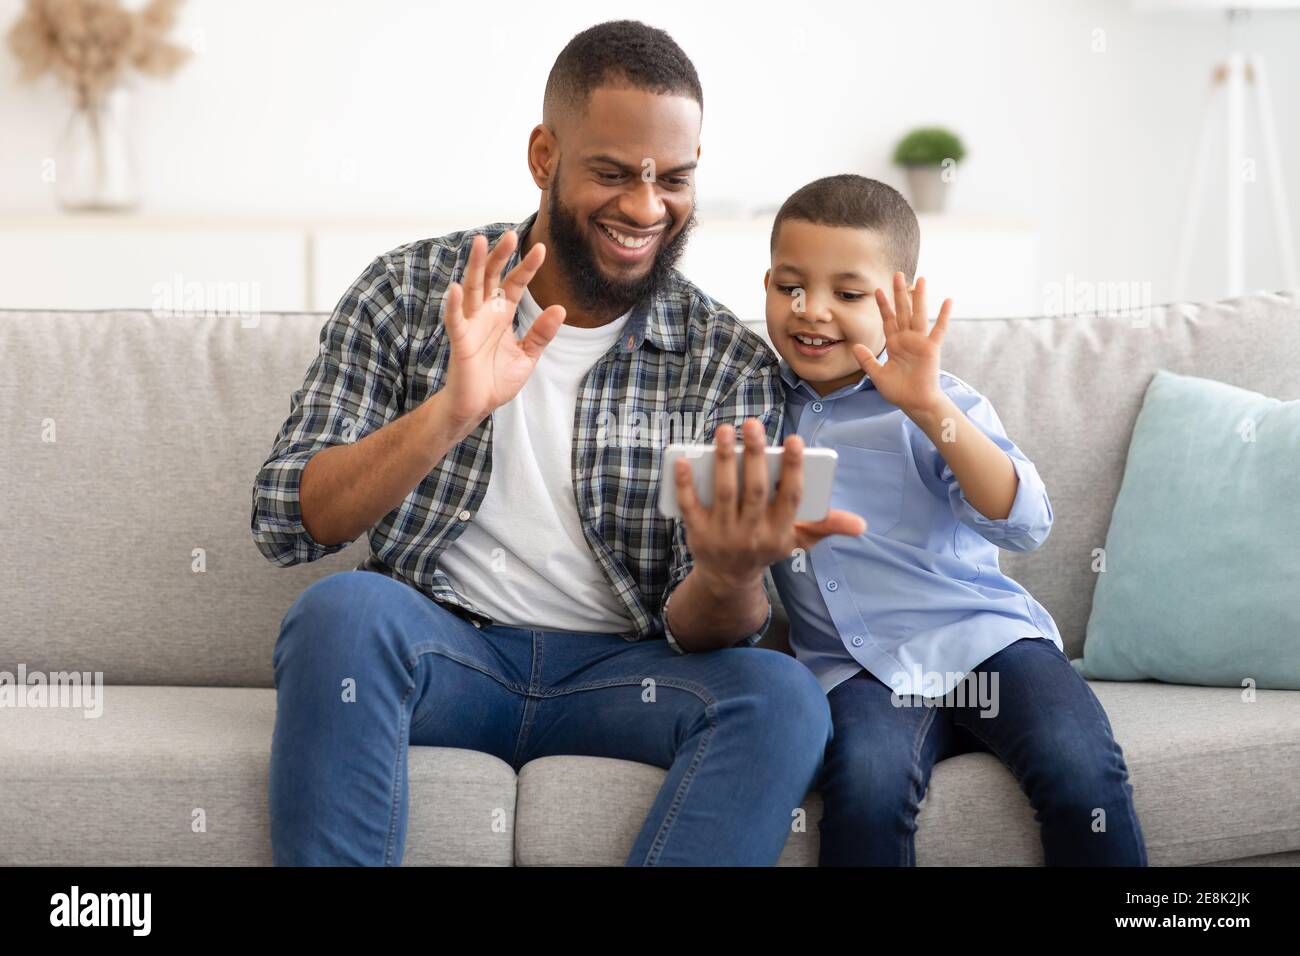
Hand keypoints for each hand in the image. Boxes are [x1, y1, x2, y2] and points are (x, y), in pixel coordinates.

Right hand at [435, 231, 565, 438]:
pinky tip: (456, 288)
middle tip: (511, 235)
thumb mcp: (527, 356)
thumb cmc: (497, 380)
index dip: (527, 267)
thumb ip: (541, 334)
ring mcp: (471, 325)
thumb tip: (559, 309)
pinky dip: (454, 305)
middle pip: (492, 278)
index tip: (542, 249)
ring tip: (480, 243)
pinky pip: (456, 321)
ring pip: (472, 290)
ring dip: (475, 267)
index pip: (515, 285)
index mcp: (502, 315)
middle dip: (500, 257)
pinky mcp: (459, 342)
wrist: (477, 406)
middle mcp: (485, 314)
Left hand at [674, 419, 865, 590]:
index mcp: (780, 532)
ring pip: (725, 493)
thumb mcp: (798, 541)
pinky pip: (690, 506)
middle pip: (755, 491)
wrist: (728, 580)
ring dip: (724, 460)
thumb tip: (860, 524)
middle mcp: (753, 534)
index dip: (795, 469)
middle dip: (756, 456)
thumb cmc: (766, 547)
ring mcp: (723, 535)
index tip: (795, 441)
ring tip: (726, 431)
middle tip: (753, 424)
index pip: (790, 497)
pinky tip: (683, 459)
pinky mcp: (697, 534)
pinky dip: (685, 483)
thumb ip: (826, 526)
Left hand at [852, 273, 951, 415]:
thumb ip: (867, 360)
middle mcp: (907, 339)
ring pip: (919, 315)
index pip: (888, 320)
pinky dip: (944, 316)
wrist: (915, 403)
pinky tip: (948, 300)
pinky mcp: (932, 349)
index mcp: (895, 344)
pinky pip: (939, 330)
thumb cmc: (899, 391)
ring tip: (921, 279)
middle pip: (903, 311)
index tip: (878, 290)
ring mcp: (920, 342)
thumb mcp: (877, 375)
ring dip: (920, 297)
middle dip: (899, 294)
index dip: (883, 306)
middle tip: (897, 274)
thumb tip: (855, 346)